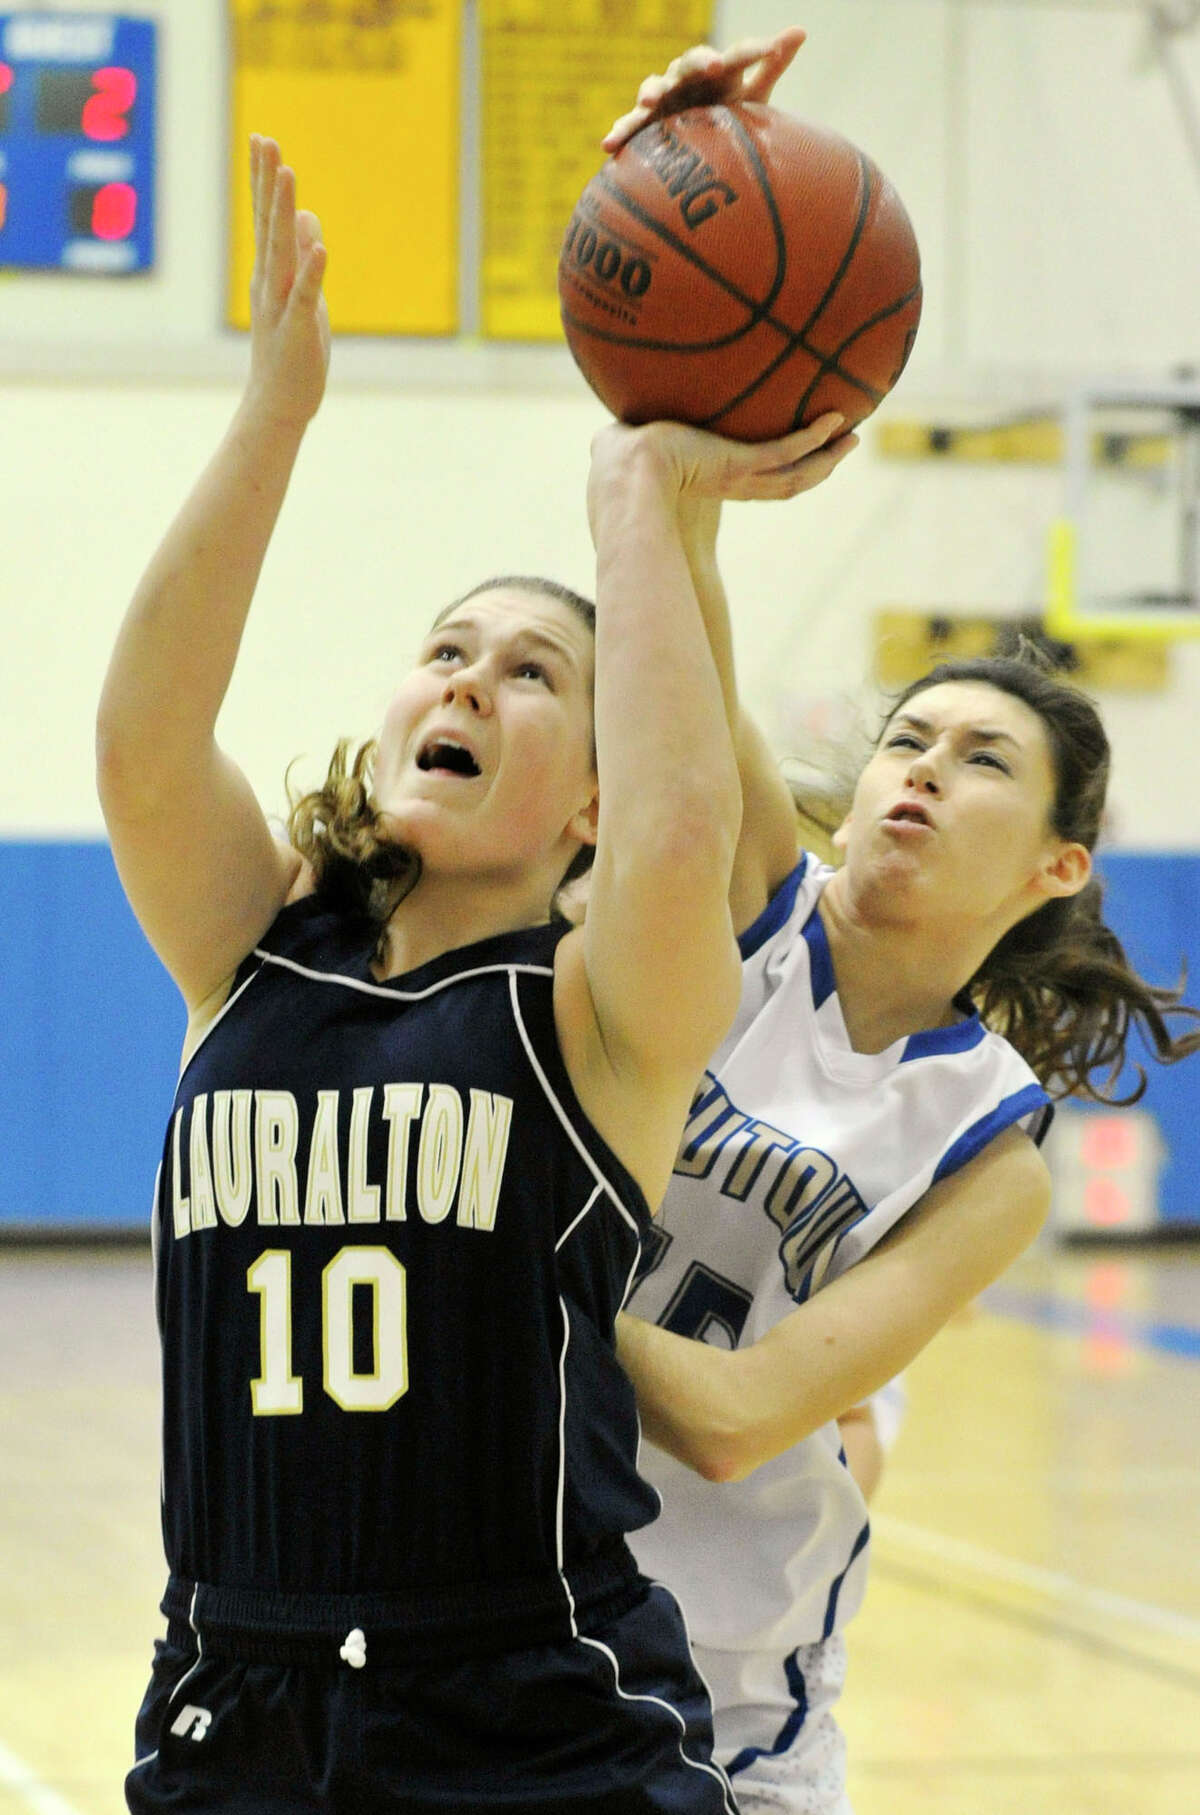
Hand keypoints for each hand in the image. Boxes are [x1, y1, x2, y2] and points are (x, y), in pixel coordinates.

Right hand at [245, 135, 330, 427]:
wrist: (279, 403)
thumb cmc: (290, 350)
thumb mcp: (300, 296)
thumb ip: (302, 256)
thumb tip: (306, 216)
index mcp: (270, 273)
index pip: (264, 219)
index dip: (264, 181)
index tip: (263, 141)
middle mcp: (270, 283)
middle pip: (267, 224)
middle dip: (267, 183)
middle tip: (266, 141)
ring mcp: (281, 305)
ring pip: (282, 252)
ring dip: (283, 213)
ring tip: (287, 174)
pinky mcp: (299, 329)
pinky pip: (305, 296)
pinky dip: (312, 271)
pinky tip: (319, 246)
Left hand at [598, 412, 855, 504]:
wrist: (623, 480)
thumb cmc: (614, 467)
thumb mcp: (624, 445)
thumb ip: (627, 438)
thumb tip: (610, 428)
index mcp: (708, 481)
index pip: (751, 480)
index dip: (775, 470)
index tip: (791, 457)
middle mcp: (729, 483)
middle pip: (786, 482)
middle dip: (816, 467)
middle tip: (843, 448)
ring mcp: (737, 476)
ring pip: (795, 472)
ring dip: (826, 457)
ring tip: (853, 437)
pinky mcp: (738, 465)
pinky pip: (784, 450)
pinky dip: (811, 436)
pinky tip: (835, 417)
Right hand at [603, 27, 806, 153]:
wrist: (700, 148)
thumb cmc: (731, 118)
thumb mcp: (754, 97)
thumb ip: (772, 65)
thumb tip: (800, 30)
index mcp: (719, 71)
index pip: (738, 55)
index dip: (755, 51)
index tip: (773, 49)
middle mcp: (688, 77)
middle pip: (691, 62)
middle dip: (699, 62)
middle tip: (713, 66)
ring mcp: (664, 98)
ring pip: (654, 86)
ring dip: (651, 91)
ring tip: (649, 102)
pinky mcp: (645, 122)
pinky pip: (629, 124)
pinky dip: (619, 131)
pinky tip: (607, 144)